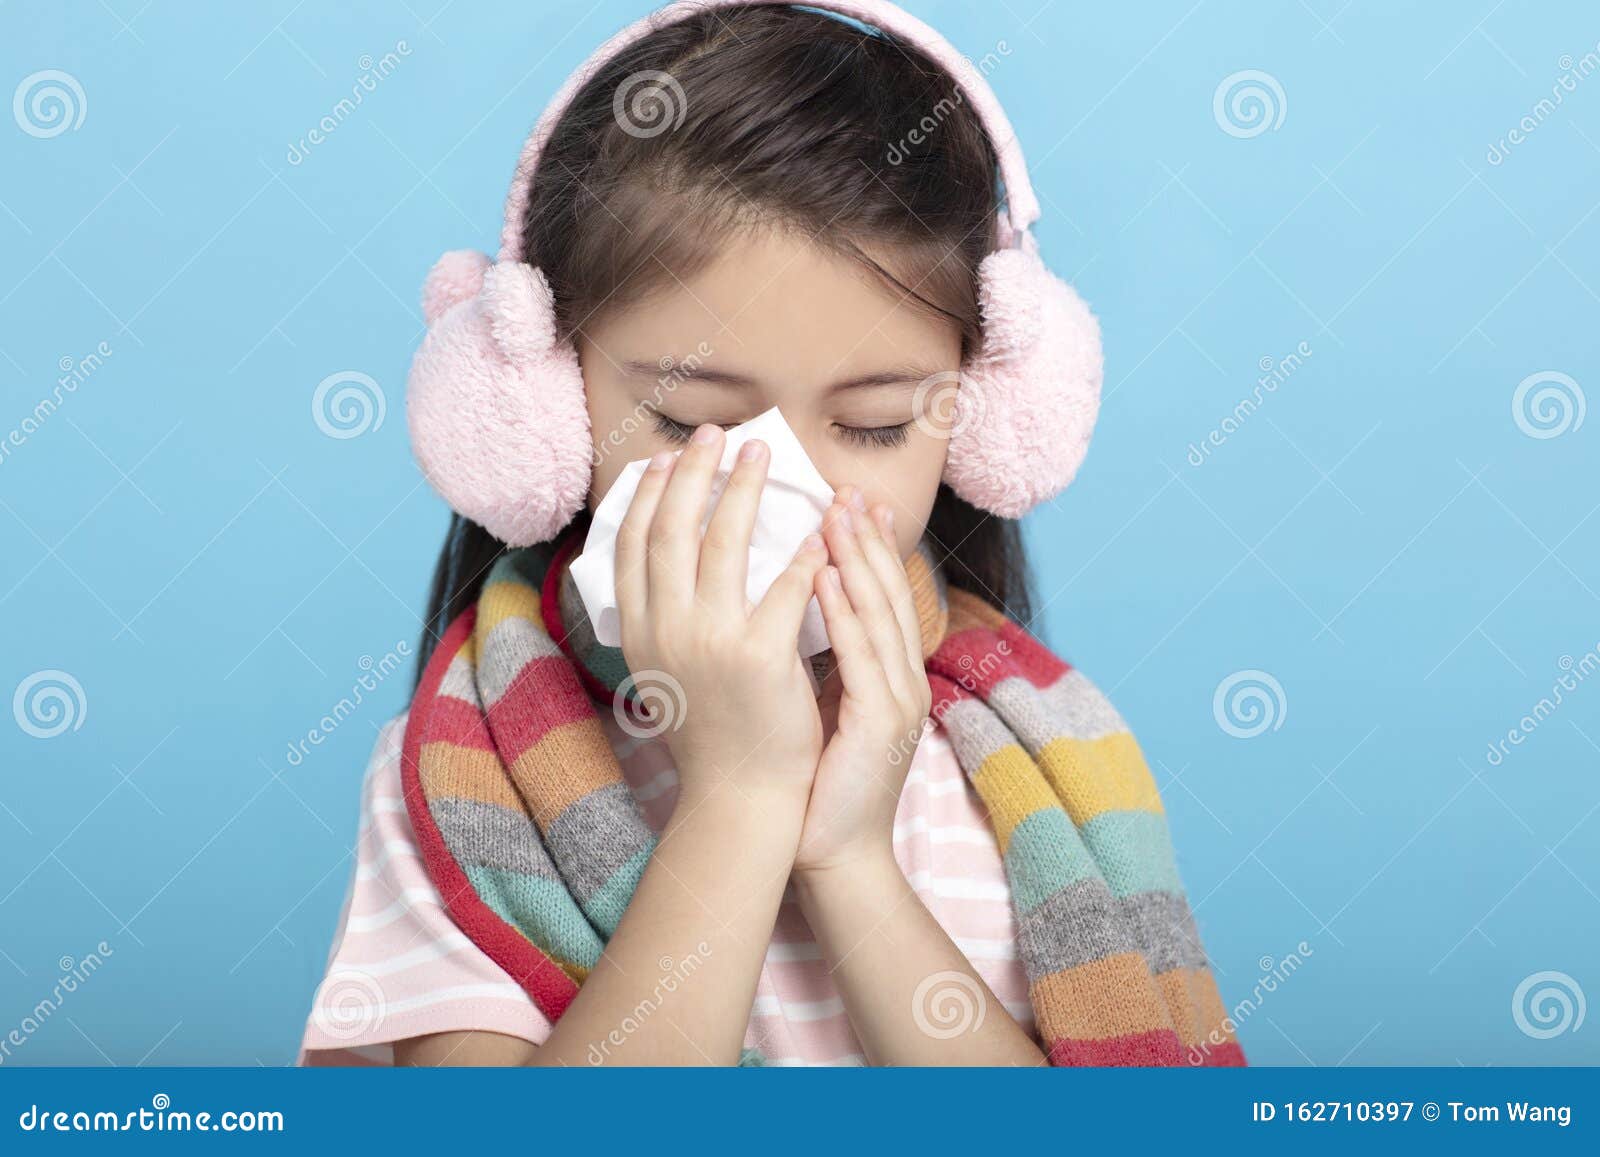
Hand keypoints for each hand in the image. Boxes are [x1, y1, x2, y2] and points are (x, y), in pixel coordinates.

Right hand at [613, 424, 829, 809]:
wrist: (741, 798)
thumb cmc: (713, 733)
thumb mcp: (665, 673)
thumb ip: (661, 618)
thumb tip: (666, 556)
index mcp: (636, 633)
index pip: (630, 545)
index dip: (646, 495)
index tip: (664, 460)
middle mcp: (663, 631)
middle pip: (671, 529)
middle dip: (693, 474)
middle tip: (716, 437)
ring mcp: (709, 643)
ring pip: (723, 543)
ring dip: (744, 491)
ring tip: (764, 458)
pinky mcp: (759, 657)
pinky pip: (784, 588)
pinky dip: (802, 555)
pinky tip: (818, 530)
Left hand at [793, 484, 932, 874]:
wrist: (834, 851)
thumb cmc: (820, 779)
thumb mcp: (824, 703)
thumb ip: (819, 655)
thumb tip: (792, 602)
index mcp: (890, 674)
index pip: (880, 595)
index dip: (868, 545)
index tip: (848, 499)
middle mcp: (903, 679)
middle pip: (888, 592)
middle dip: (867, 536)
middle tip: (845, 486)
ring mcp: (898, 700)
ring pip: (881, 612)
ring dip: (858, 557)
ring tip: (835, 510)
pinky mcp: (882, 723)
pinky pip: (861, 655)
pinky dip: (844, 609)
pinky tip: (823, 573)